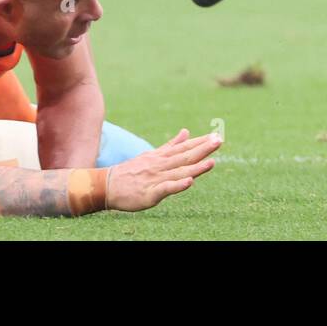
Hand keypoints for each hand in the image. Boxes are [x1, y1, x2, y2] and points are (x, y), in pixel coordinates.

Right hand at [106, 128, 222, 210]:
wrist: (108, 185)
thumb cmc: (132, 171)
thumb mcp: (152, 155)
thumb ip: (171, 145)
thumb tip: (186, 132)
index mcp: (162, 157)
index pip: (184, 148)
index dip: (201, 142)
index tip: (217, 136)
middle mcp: (161, 165)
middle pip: (185, 157)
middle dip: (203, 149)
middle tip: (219, 141)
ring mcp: (156, 178)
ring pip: (178, 171)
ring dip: (195, 167)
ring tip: (211, 162)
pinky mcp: (150, 193)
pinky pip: (166, 188)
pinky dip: (177, 185)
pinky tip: (189, 182)